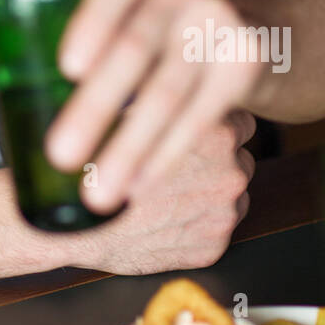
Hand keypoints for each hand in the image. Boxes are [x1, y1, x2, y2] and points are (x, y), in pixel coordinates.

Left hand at [0, 0, 267, 212]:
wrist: (238, 26)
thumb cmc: (133, 31)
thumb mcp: (86, 24)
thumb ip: (20, 35)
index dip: (93, 22)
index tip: (66, 67)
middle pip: (137, 49)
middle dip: (99, 108)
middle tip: (61, 155)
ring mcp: (217, 25)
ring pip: (170, 91)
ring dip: (133, 146)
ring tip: (98, 195)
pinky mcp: (243, 65)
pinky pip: (203, 117)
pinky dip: (169, 155)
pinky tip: (141, 187)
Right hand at [70, 112, 254, 274]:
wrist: (83, 223)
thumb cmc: (103, 164)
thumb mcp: (132, 111)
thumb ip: (165, 99)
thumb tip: (173, 81)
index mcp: (216, 131)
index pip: (240, 121)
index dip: (217, 126)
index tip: (200, 131)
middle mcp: (230, 170)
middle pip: (240, 157)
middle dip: (217, 161)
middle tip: (183, 165)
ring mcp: (225, 211)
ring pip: (232, 194)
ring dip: (212, 191)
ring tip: (173, 192)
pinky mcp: (215, 244)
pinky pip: (217, 227)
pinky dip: (200, 222)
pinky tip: (170, 217)